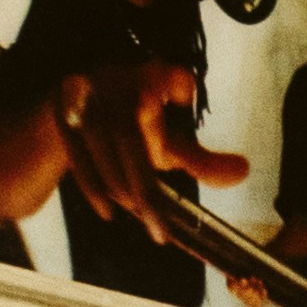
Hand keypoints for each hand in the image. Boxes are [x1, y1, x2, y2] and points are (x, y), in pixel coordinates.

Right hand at [55, 50, 250, 255]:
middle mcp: (118, 80)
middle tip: (163, 229)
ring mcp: (86, 97)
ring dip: (123, 191)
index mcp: (153, 78)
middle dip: (145, 187)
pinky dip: (95, 187)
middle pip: (131, 137)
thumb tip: (244, 172)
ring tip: (144, 220)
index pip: (173, 79)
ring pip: (105, 150)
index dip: (177, 85)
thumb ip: (202, 162)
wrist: (71, 108)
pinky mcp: (61, 113)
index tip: (178, 97)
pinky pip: (78, 157)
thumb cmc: (132, 127)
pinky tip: (111, 212)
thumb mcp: (167, 143)